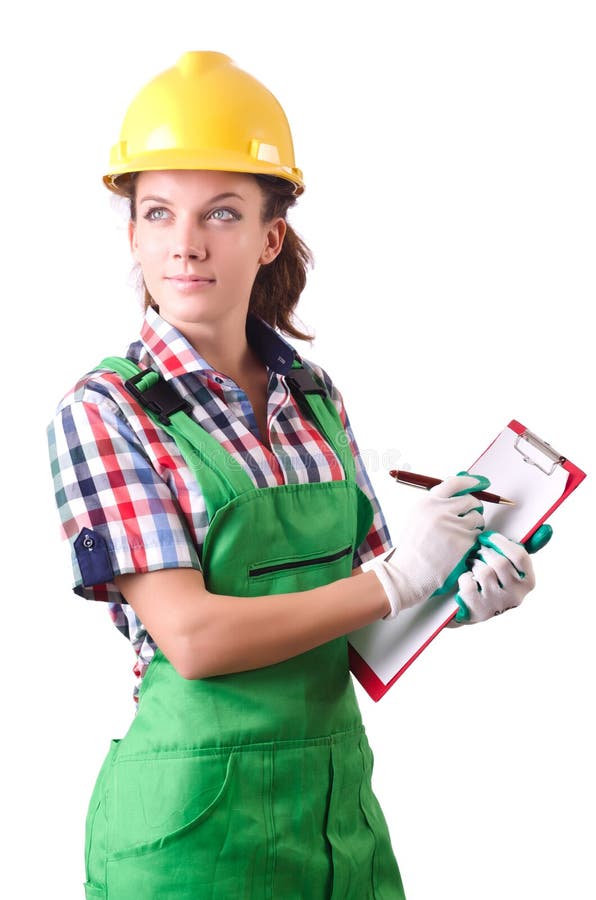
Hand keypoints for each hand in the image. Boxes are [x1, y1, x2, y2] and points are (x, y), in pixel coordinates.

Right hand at [363, 472, 485, 617]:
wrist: (408, 575)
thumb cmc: (413, 549)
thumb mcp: (418, 518)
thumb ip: (437, 503)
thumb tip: (462, 489)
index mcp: (427, 503)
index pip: (455, 483)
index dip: (472, 482)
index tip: (481, 483)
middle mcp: (440, 511)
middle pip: (470, 499)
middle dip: (474, 508)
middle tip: (469, 517)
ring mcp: (453, 526)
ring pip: (477, 517)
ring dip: (474, 525)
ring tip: (459, 536)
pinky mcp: (464, 542)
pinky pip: (478, 534)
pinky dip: (473, 540)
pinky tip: (460, 548)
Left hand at [453, 530, 538, 623]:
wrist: (473, 608)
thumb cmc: (493, 580)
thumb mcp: (511, 567)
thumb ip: (522, 548)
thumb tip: (546, 528)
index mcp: (528, 582)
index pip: (520, 555)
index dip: (500, 542)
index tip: (487, 537)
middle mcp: (516, 596)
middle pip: (500, 562)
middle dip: (484, 552)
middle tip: (477, 552)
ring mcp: (498, 604)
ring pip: (484, 571)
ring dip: (474, 564)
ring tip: (473, 565)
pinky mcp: (479, 609)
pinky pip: (468, 581)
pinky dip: (463, 577)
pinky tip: (467, 580)